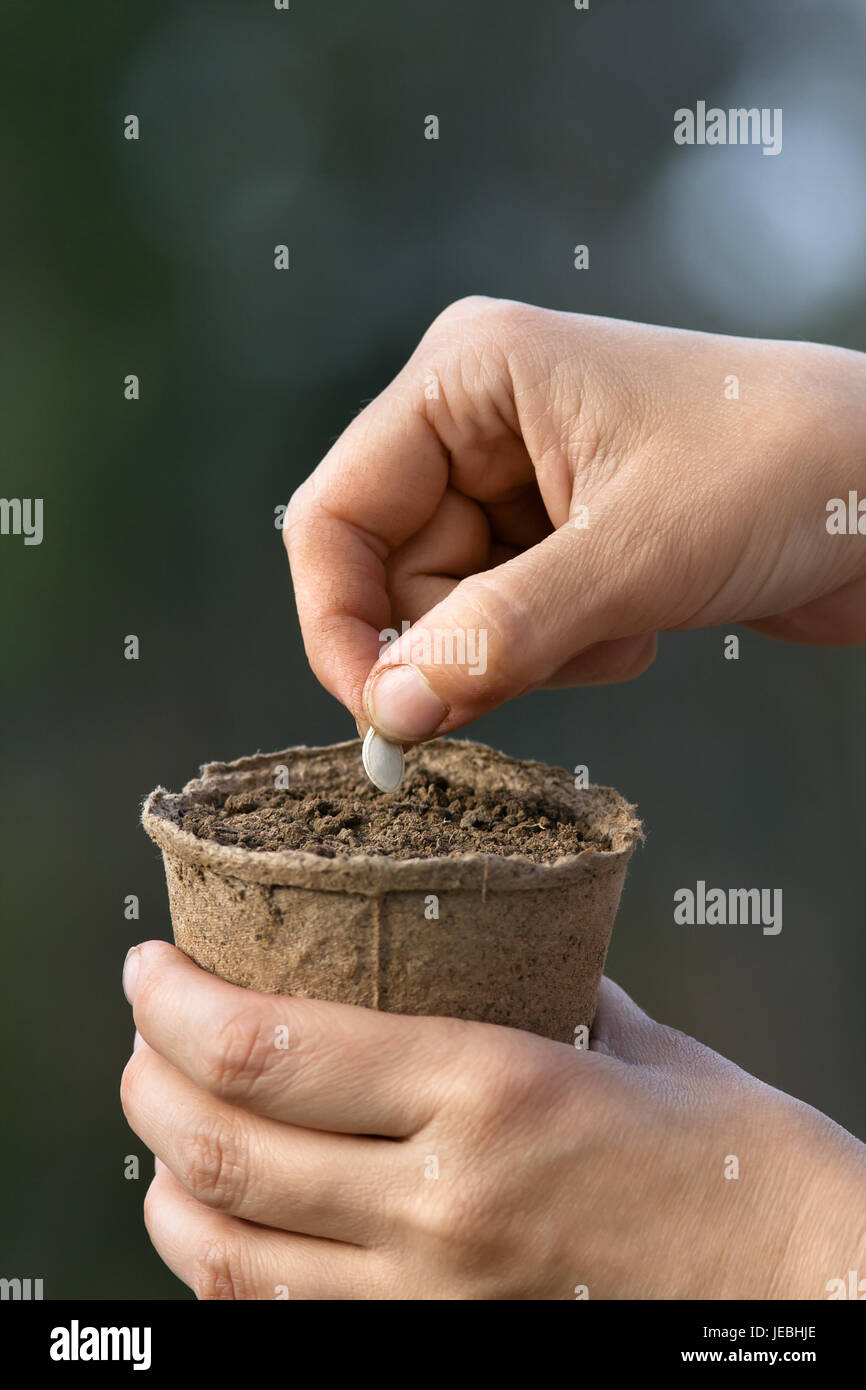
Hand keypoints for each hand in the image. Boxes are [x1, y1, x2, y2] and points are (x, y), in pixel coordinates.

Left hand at [121, 941, 865, 1298]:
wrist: (798, 1289)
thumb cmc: (729, 1151)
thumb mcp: (624, 1035)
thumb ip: (521, 981)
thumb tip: (451, 933)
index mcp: (490, 1090)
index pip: (272, 1050)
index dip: (176, 1005)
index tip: (150, 964)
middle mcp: (443, 1203)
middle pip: (224, 1151)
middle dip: (148, 1079)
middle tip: (144, 1027)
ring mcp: (432, 1297)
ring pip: (228, 1256)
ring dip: (163, 1181)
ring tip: (161, 1119)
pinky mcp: (438, 1350)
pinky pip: (282, 1319)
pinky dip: (222, 1264)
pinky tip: (223, 1215)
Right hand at [284, 297, 865, 743]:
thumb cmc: (785, 469)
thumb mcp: (632, 556)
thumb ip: (499, 634)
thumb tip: (389, 710)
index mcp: (469, 378)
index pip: (336, 513)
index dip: (340, 623)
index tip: (381, 719)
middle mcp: (480, 423)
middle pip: (394, 574)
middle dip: (461, 644)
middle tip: (540, 668)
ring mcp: (522, 483)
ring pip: (453, 614)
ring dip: (527, 652)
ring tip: (620, 623)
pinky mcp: (563, 538)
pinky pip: (509, 628)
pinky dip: (565, 651)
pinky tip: (640, 622)